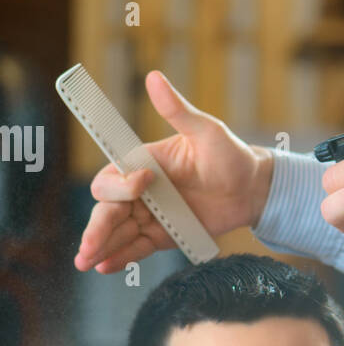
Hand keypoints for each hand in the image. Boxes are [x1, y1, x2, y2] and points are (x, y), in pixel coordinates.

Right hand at [74, 71, 274, 272]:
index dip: (121, 184)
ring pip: (118, 231)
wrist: (254, 189)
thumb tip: (153, 77)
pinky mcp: (164, 235)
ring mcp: (152, 215)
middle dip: (97, 227)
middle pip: (108, 209)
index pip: (114, 176)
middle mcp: (142, 190)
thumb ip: (177, 110)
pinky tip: (105, 267)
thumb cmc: (230, 154)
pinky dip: (122, 257)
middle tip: (89, 246)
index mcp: (144, 163)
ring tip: (87, 262)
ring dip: (102, 246)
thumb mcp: (206, 130)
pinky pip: (138, 247)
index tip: (146, 183)